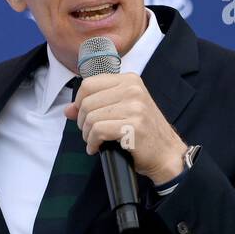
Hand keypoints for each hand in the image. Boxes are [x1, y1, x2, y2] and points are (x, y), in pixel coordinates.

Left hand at [64, 73, 186, 183]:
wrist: (166, 152)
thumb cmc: (143, 132)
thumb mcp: (120, 110)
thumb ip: (94, 105)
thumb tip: (68, 109)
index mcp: (129, 80)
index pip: (88, 84)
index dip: (79, 102)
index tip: (84, 115)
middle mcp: (133, 90)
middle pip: (87, 102)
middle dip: (82, 121)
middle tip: (90, 133)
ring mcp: (135, 107)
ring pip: (90, 118)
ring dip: (87, 134)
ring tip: (95, 141)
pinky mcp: (133, 126)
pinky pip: (98, 131)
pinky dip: (92, 143)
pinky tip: (97, 148)